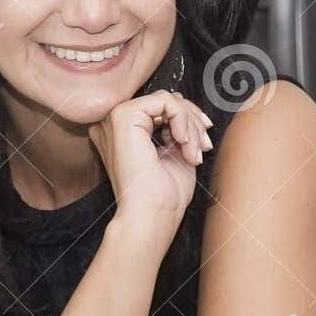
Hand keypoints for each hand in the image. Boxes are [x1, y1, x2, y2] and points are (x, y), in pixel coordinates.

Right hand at [87, 90, 213, 246]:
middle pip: (164, 101)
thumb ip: (175, 128)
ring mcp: (114, 118)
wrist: (151, 216)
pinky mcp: (123, 117)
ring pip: (166, 99)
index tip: (203, 142)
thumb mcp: (174, 152)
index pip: (159, 109)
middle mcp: (112, 124)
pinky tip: (183, 143)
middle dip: (192, 121)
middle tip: (203, 147)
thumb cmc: (163, 196)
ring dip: (190, 124)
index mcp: (121, 133)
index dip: (187, 120)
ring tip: (194, 152)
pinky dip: (183, 119)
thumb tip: (187, 107)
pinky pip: (164, 101)